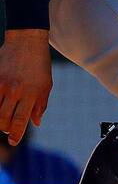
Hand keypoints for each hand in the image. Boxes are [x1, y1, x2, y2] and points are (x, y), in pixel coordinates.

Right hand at [0, 30, 52, 145]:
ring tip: (3, 119)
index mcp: (32, 92)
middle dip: (5, 128)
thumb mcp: (47, 84)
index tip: (13, 142)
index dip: (16, 133)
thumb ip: (41, 104)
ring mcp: (3, 84)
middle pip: (3, 119)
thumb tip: (36, 123)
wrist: (27, 41)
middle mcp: (16, 90)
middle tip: (8, 129)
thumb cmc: (39, 64)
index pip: (21, 120)